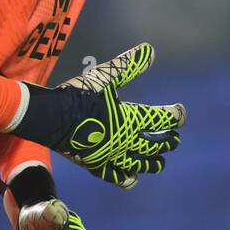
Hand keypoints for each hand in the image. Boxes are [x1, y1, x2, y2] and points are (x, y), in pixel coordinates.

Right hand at [13, 42, 185, 189]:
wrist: (49, 117)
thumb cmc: (78, 94)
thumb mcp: (105, 76)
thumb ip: (129, 64)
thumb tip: (150, 49)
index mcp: (130, 118)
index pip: (159, 119)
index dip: (173, 117)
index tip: (180, 114)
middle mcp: (124, 139)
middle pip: (152, 143)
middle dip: (166, 141)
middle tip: (175, 140)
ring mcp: (110, 154)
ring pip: (138, 163)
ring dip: (152, 162)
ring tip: (161, 163)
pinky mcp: (95, 163)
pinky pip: (113, 175)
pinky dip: (125, 178)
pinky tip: (132, 179)